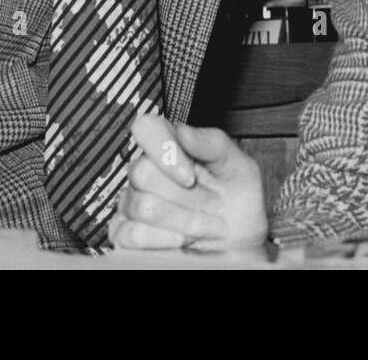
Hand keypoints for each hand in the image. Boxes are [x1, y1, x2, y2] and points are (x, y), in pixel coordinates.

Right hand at [108, 112, 269, 252]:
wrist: (241, 241)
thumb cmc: (238, 199)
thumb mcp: (238, 166)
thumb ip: (212, 143)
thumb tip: (182, 131)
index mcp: (170, 145)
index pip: (146, 128)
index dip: (164, 150)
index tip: (190, 176)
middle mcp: (146, 170)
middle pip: (143, 172)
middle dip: (186, 195)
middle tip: (213, 203)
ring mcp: (132, 202)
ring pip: (143, 207)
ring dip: (185, 221)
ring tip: (209, 225)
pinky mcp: (126, 234)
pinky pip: (130, 235)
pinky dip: (164, 240)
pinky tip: (185, 240)